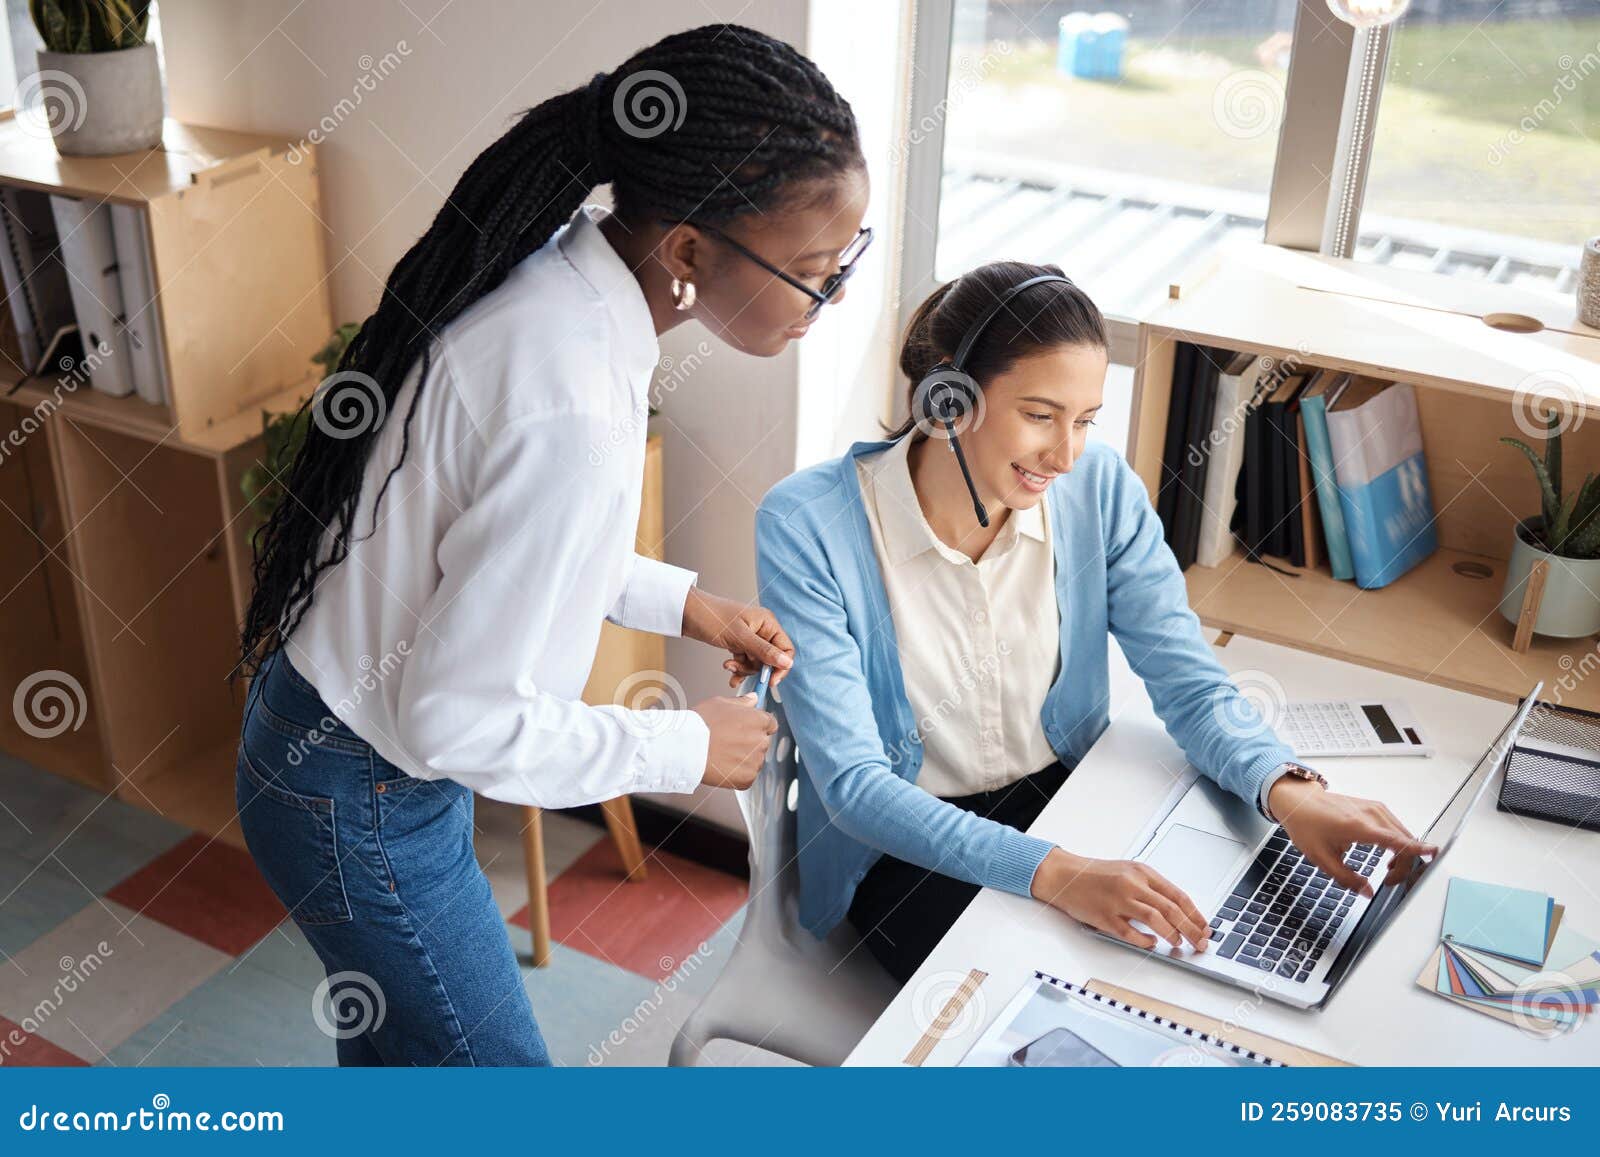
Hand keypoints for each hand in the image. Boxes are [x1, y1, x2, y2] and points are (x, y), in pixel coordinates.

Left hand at [680, 586, 794, 689]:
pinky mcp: (739, 642)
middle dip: (756, 668)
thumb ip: (764, 651)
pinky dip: (738, 667)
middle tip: (741, 671)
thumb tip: (787, 663)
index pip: (786, 649)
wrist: (686, 612)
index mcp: (767, 623)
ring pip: (756, 662)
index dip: (780, 666)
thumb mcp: (739, 637)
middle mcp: (761, 629)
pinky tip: (729, 669)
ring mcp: (750, 636)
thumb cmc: (711, 617)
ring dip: (744, 668)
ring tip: (729, 667)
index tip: (769, 680)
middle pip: (770, 658)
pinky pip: (745, 660)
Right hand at [692, 693, 776, 789]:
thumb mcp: (720, 704)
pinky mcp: (747, 778)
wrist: (686, 748)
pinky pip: (747, 776)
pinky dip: (738, 773)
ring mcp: (755, 761)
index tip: (747, 729)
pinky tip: (723, 766)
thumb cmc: (700, 724)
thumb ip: (742, 702)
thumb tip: (753, 699)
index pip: (770, 724)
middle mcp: (761, 741)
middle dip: (749, 742)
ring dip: (744, 758)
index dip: (758, 726)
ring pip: (755, 760)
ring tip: (722, 754)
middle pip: (762, 742)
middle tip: (728, 742)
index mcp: (758, 720)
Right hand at [1031, 848, 1210, 950]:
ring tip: (1179, 943)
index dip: (1195, 915)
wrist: (1065, 875)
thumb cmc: (1097, 875)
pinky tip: (1151, 943)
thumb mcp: (1128, 871)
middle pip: (1171, 909)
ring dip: (1172, 934)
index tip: (1205, 928)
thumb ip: (1152, 888)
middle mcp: (1132, 884)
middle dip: (1191, 929)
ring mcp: (1118, 900)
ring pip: (1155, 919)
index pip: (1178, 895)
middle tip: (1201, 942)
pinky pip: (1131, 933)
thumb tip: (1178, 912)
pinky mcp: (1104, 916)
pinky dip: (1145, 941)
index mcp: (1141, 872)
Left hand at [1268, 776, 1437, 894]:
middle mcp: (1371, 814)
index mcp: (1359, 827)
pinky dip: (1398, 842)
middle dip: (1404, 866)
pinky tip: (1387, 853)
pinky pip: (1396, 827)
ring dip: (1402, 855)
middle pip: (1404, 842)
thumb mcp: (1321, 858)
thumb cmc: (1306, 824)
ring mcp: (1375, 808)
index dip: (1416, 849)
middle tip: (1388, 881)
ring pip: (1403, 834)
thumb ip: (1347, 878)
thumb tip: (1367, 893)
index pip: (1395, 840)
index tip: (1433, 853)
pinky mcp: (1375, 807)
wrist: (1298, 801)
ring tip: (1386, 869)